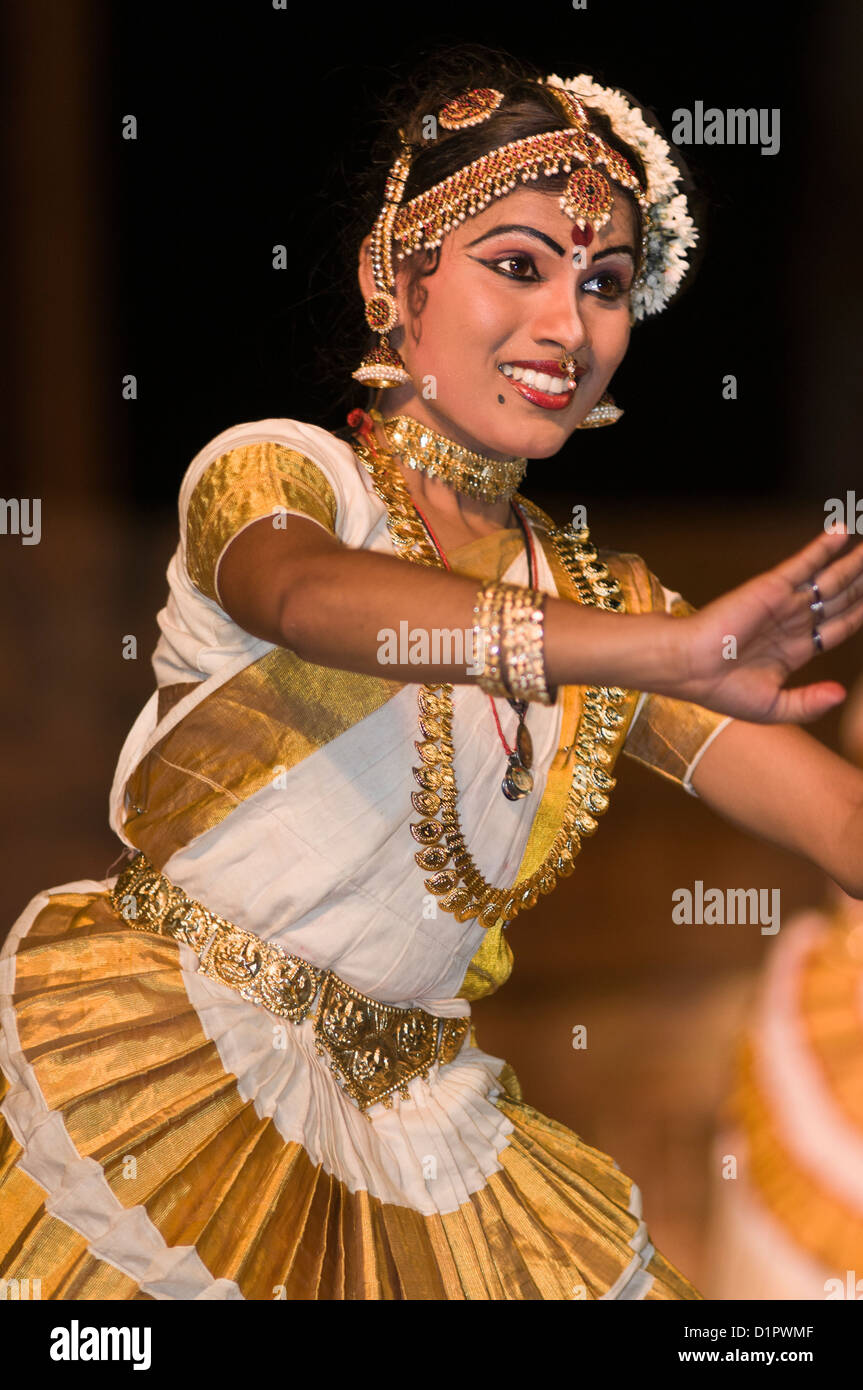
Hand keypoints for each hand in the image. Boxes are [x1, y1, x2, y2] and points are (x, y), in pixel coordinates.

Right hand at [665, 526, 862, 722]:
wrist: (689, 668)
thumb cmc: (721, 691)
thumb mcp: (773, 708)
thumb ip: (809, 703)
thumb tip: (841, 694)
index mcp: (794, 650)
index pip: (838, 628)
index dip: (861, 615)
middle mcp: (792, 622)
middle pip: (839, 600)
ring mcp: (784, 603)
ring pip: (829, 579)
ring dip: (853, 564)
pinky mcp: (772, 587)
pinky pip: (804, 564)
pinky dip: (824, 547)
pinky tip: (843, 533)